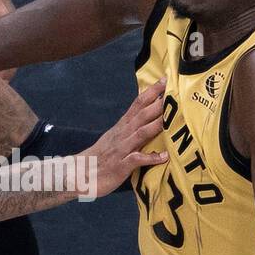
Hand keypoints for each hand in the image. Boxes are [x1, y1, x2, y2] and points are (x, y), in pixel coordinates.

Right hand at [82, 78, 167, 197]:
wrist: (79, 173)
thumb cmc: (100, 157)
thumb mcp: (115, 138)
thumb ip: (130, 128)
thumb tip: (147, 119)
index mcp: (121, 126)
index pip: (137, 104)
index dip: (151, 92)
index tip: (165, 80)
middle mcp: (122, 134)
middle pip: (141, 115)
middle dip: (158, 103)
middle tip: (175, 90)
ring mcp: (121, 149)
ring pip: (141, 133)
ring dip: (156, 125)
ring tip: (173, 118)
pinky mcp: (120, 166)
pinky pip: (136, 160)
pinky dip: (150, 157)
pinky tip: (164, 157)